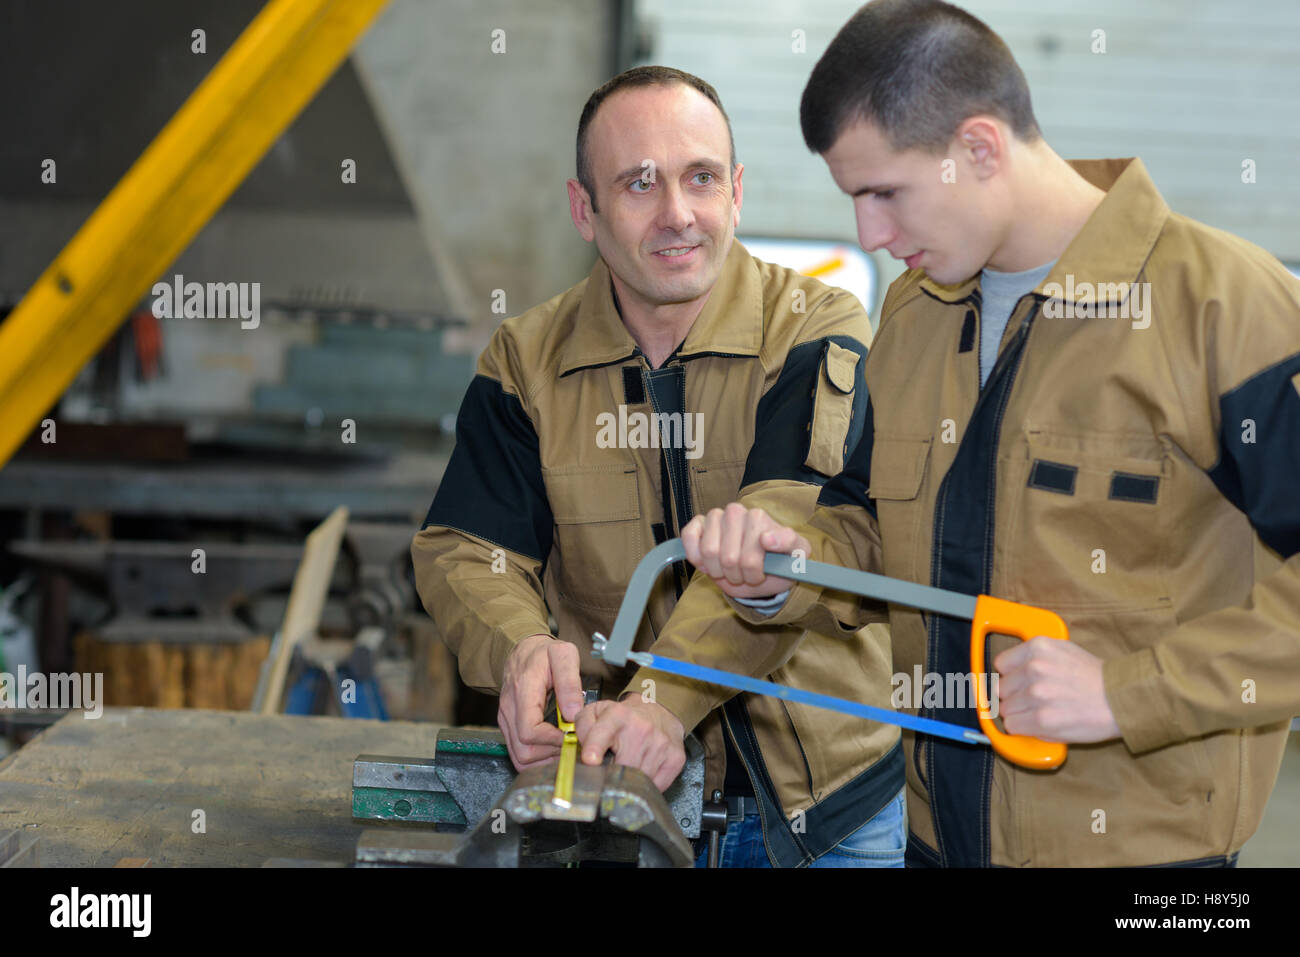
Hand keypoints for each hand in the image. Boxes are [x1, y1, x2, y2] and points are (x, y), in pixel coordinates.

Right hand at [498, 634, 585, 771]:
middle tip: (571, 744)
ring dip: (545, 759)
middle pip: (524, 750)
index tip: (572, 735)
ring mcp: (505, 720)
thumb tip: (573, 714)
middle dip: (551, 753)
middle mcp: (509, 709)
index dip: (553, 740)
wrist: (522, 650)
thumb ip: (569, 682)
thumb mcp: (564, 655)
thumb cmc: (545, 653)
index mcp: (523, 690)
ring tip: (564, 746)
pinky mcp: (507, 726)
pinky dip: (537, 758)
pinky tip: (553, 747)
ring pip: (520, 757)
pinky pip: (518, 754)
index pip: (529, 731)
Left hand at [573, 697, 685, 790]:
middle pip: (621, 767)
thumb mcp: (597, 712)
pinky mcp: (675, 758)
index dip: (595, 747)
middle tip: (607, 774)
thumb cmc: (624, 718)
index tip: (590, 760)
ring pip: (638, 780)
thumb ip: (581, 726)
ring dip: (628, 782)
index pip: (603, 732)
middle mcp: (641, 729)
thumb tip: (579, 748)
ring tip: (626, 769)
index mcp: (617, 716)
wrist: (660, 713)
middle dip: (610, 776)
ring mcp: (660, 744)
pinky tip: (642, 773)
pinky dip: (646, 786)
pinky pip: (656, 786)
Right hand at [680, 502, 810, 598]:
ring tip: (730, 570)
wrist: (761, 569)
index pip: (750, 554)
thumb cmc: (779, 561)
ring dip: (719, 571)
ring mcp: (715, 517)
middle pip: (728, 558)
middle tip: (745, 574)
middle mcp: (736, 512)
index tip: (762, 574)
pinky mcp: (697, 525)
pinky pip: (689, 538)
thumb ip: (789, 543)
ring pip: (709, 552)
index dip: (753, 572)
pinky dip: (696, 558)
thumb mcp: (796, 555)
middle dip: (737, 574)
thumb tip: (766, 538)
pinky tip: (708, 563)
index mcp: (758, 517)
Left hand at [994, 637, 1121, 743]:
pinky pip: (1013, 726)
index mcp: (1037, 647)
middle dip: (1014, 696)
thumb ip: (1034, 657)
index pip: (1001, 664)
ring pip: (1005, 709)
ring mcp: (1036, 694)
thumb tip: (1007, 674)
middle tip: (1034, 701)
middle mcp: (1034, 667)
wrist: (1121, 698)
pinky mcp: (1041, 719)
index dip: (1011, 676)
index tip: (1020, 683)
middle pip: (1001, 688)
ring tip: (1042, 712)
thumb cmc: (1094, 677)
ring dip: (1019, 714)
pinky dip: (1023, 728)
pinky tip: (1040, 724)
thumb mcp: (1063, 650)